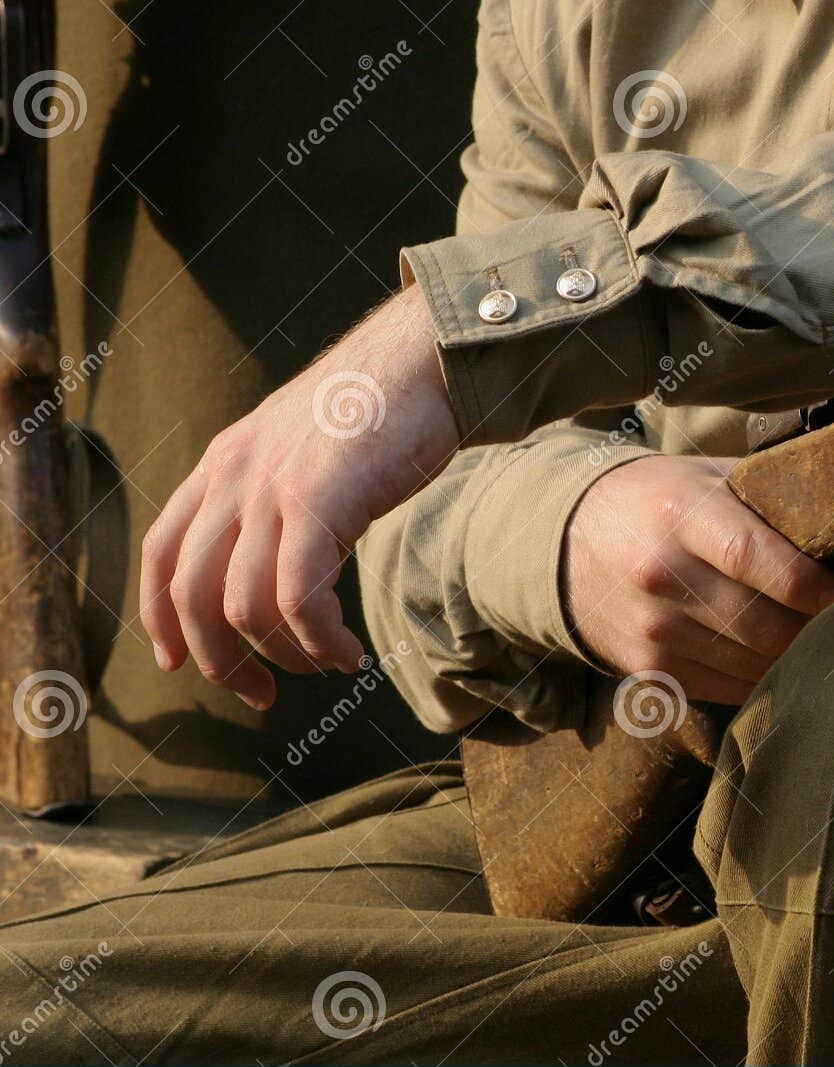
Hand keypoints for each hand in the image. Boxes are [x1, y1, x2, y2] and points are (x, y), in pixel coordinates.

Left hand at [141, 284, 457, 709]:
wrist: (424, 359)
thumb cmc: (384, 409)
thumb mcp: (308, 451)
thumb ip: (282, 497)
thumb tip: (288, 562)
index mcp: (223, 463)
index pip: (163, 553)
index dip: (163, 618)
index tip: (185, 662)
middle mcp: (232, 475)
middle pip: (192, 596)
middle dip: (222, 662)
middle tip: (264, 694)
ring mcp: (269, 487)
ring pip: (243, 608)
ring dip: (286, 656)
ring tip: (327, 663)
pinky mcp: (315, 500)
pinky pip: (297, 597)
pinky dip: (320, 641)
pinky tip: (349, 654)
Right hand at [562, 455, 833, 704]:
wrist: (565, 539)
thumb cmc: (658, 499)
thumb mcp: (706, 476)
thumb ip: (767, 498)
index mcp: (681, 514)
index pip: (757, 559)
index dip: (814, 587)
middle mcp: (661, 575)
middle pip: (761, 624)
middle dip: (817, 630)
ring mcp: (652, 630)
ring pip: (750, 664)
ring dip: (796, 658)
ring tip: (824, 641)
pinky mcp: (649, 670)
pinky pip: (727, 687)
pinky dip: (763, 678)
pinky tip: (781, 658)